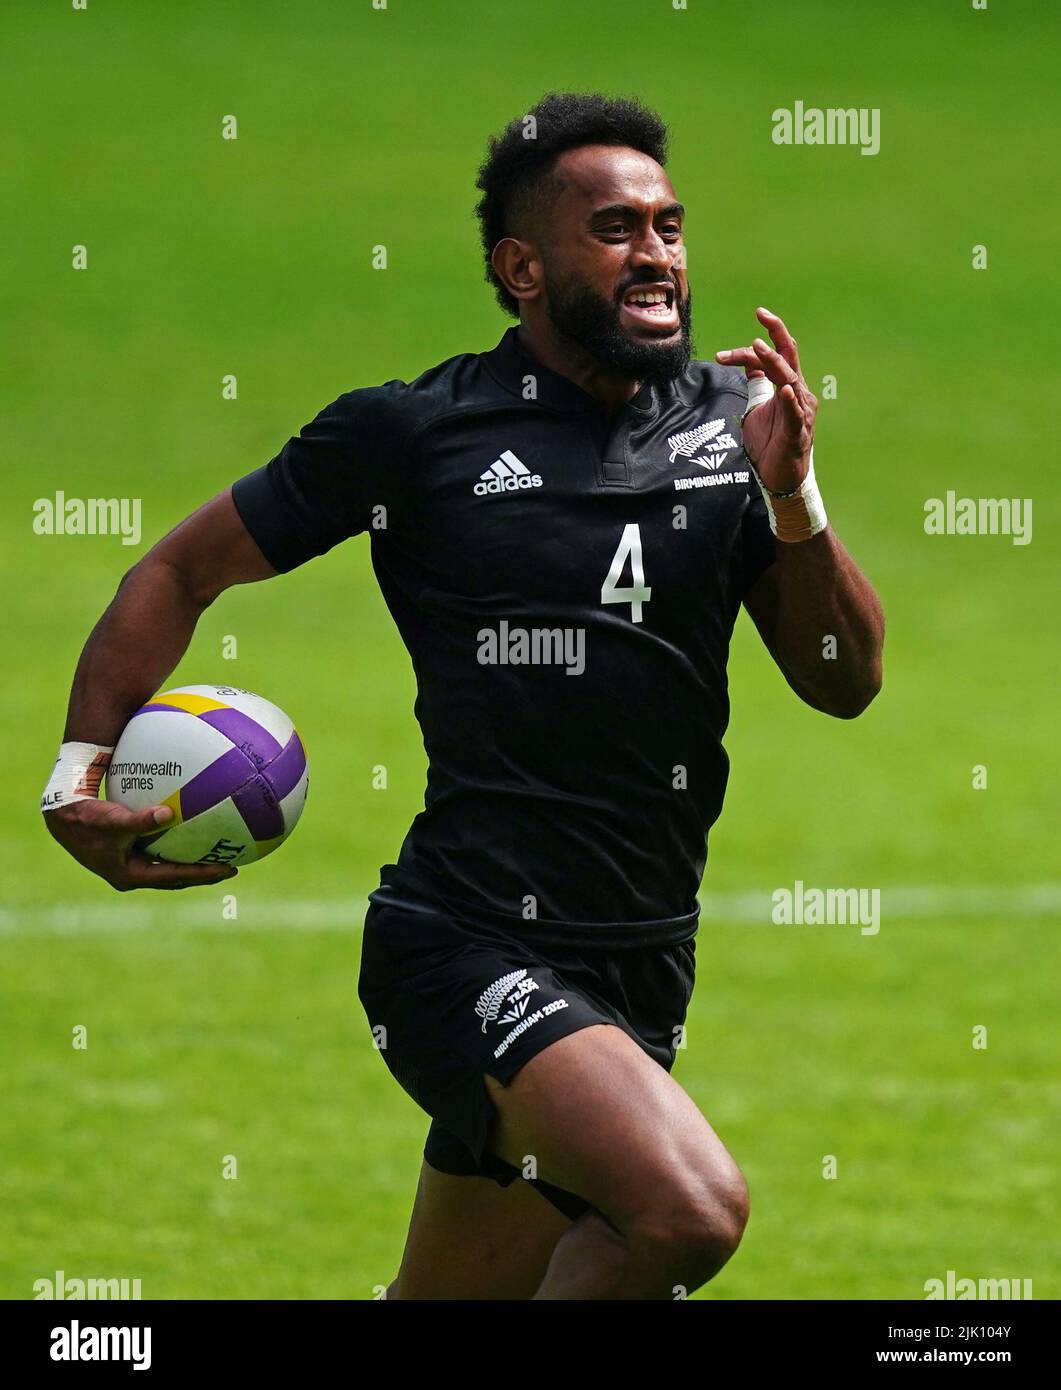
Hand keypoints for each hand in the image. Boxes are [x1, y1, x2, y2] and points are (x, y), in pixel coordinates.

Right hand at [44, 800, 237, 891]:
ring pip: (168, 867)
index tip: (227, 869)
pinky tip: (191, 830)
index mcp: (130, 875)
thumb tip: (169, 814)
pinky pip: (159, 851)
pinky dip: (176, 845)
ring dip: (191, 863)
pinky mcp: (127, 853)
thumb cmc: (86, 819)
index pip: (176, 877)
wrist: (61, 817)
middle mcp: (132, 874)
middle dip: (202, 873)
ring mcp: (129, 865)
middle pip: (176, 878)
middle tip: (230, 867)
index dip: (203, 874)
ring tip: (216, 854)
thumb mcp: (113, 821)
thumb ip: (140, 820)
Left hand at [716, 307, 817, 493]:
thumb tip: (749, 362)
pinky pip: (796, 413)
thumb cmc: (771, 442)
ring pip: (790, 379)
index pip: (773, 356)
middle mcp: (798, 392)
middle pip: (789, 355)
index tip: (724, 352)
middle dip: (777, 332)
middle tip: (761, 314)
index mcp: (788, 385)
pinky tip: (784, 389)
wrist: (780, 477)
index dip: (750, 349)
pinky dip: (790, 401)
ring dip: (774, 362)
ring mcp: (800, 411)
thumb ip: (757, 384)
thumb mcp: (758, 407)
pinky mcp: (798, 432)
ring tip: (758, 347)